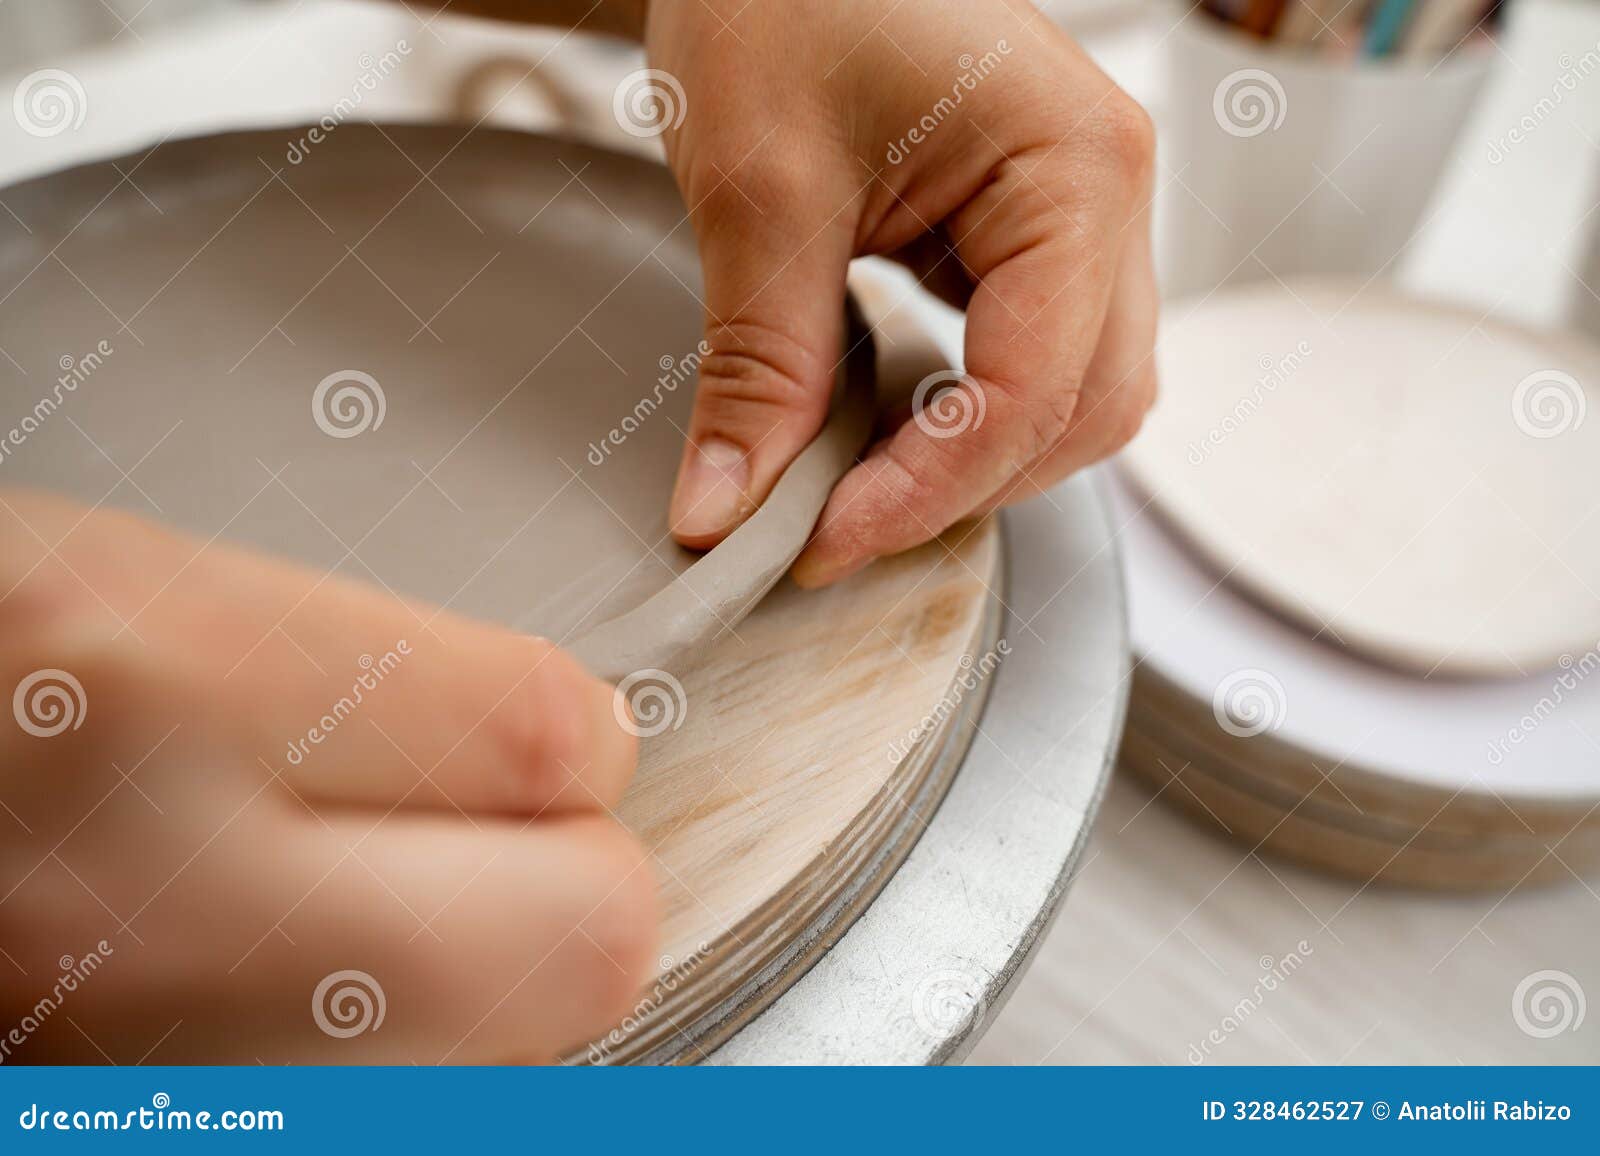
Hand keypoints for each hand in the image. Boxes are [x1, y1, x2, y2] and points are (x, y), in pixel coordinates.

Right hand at [0, 491, 652, 1063]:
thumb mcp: (118, 589)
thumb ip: (354, 669)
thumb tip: (560, 752)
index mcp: (152, 677)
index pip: (544, 738)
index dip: (580, 739)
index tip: (557, 738)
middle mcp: (155, 891)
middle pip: (579, 936)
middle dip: (575, 883)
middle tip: (516, 844)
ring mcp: (154, 1065)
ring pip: (500, 1063)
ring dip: (488, 991)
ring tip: (388, 924)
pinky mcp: (143, 1131)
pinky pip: (381, 1109)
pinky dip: (386, 1060)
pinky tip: (308, 993)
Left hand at [641, 0, 1157, 583]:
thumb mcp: (758, 191)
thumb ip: (757, 368)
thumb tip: (727, 515)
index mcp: (1075, 168)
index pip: (1032, 389)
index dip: (929, 491)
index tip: (822, 544)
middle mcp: (1108, 195)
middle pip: (1085, 412)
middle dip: (962, 489)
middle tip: (832, 533)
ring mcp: (1083, 215)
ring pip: (1076, 399)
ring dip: (977, 462)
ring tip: (860, 489)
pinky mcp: (1037, 231)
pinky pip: (1038, 360)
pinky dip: (969, 415)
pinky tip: (889, 428)